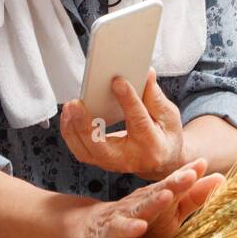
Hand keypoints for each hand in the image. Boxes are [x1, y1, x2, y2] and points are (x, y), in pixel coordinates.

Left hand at [60, 68, 186, 181]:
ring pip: (85, 152)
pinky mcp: (101, 161)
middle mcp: (130, 159)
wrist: (163, 161)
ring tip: (70, 106)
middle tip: (76, 103)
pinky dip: (70, 133)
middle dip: (85, 125)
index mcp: (152, 145)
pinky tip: (68, 115)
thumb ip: (155, 95)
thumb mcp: (168, 115)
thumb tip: (146, 73)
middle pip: (101, 147)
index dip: (128, 100)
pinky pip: (80, 151)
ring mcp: (113, 163)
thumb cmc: (165, 136)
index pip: (138, 121)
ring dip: (72, 129)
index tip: (117, 81)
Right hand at [65, 158, 220, 237]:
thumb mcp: (167, 210)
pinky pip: (120, 229)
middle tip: (190, 173)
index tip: (202, 164)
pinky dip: (129, 227)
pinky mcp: (111, 232)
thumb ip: (193, 197)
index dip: (187, 176)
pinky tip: (139, 225)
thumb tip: (221, 177)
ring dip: (154, 201)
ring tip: (167, 195)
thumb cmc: (135, 218)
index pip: (174, 184)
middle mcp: (142, 202)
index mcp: (157, 197)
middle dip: (175, 183)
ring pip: (141, 207)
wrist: (92, 230)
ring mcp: (125, 215)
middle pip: (160, 191)